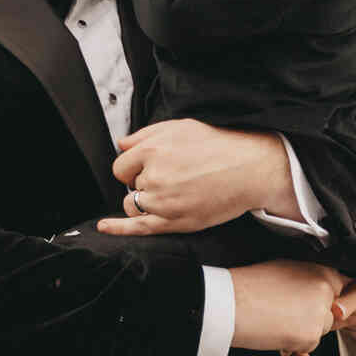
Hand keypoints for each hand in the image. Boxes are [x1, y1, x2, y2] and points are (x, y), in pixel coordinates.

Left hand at [99, 121, 290, 234]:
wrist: (251, 169)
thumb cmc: (219, 145)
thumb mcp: (181, 126)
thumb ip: (146, 134)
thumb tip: (121, 144)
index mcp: (153, 150)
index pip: (122, 165)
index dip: (133, 166)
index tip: (149, 166)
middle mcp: (155, 176)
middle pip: (130, 185)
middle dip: (143, 181)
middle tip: (172, 176)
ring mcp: (164, 201)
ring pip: (133, 205)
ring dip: (143, 200)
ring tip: (170, 192)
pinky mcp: (175, 221)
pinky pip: (139, 227)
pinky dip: (118, 228)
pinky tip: (104, 227)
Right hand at [227, 261, 342, 353]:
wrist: (230, 303)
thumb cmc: (248, 287)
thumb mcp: (283, 271)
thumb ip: (305, 283)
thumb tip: (317, 297)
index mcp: (318, 268)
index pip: (340, 288)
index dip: (324, 300)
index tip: (309, 305)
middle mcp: (324, 287)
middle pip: (330, 312)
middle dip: (312, 319)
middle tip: (285, 314)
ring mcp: (320, 311)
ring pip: (320, 330)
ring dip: (302, 333)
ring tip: (276, 322)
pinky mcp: (311, 334)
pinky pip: (308, 347)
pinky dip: (293, 346)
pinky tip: (275, 332)